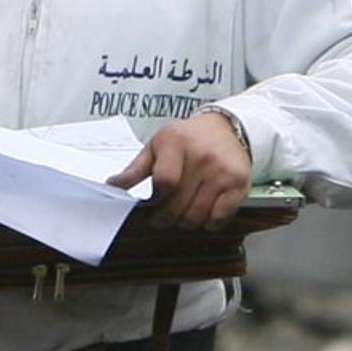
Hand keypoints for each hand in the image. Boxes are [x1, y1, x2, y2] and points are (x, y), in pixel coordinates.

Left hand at [112, 110, 253, 227]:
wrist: (227, 127)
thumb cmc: (186, 138)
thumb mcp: (157, 145)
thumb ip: (135, 168)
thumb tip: (112, 186)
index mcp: (177, 143)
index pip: (164, 182)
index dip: (155, 200)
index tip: (151, 203)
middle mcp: (202, 157)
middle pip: (178, 206)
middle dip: (164, 218)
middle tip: (160, 218)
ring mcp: (222, 172)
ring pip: (196, 217)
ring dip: (184, 222)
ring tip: (181, 214)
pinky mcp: (239, 184)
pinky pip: (219, 219)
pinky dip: (208, 223)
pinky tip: (203, 212)